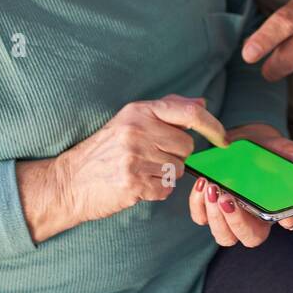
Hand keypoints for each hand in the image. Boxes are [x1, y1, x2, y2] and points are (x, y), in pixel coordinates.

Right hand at [50, 95, 222, 226]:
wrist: (69, 181)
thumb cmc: (104, 150)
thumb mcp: (130, 120)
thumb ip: (168, 109)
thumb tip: (203, 103)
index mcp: (139, 111)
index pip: (189, 112)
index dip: (213, 126)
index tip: (223, 139)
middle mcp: (138, 131)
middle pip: (187, 146)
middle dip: (176, 155)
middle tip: (152, 157)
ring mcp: (135, 158)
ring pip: (179, 169)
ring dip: (166, 174)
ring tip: (141, 170)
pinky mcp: (134, 183)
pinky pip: (167, 189)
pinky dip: (157, 190)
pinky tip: (138, 183)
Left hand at [188, 122, 292, 246]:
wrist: (241, 139)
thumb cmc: (267, 150)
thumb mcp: (286, 149)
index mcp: (279, 208)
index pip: (289, 221)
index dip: (288, 220)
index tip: (283, 215)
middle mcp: (256, 219)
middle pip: (250, 238)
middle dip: (238, 222)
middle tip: (229, 199)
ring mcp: (231, 216)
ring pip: (224, 236)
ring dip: (216, 216)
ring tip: (213, 189)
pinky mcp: (209, 208)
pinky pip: (201, 217)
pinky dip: (198, 204)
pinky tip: (202, 184)